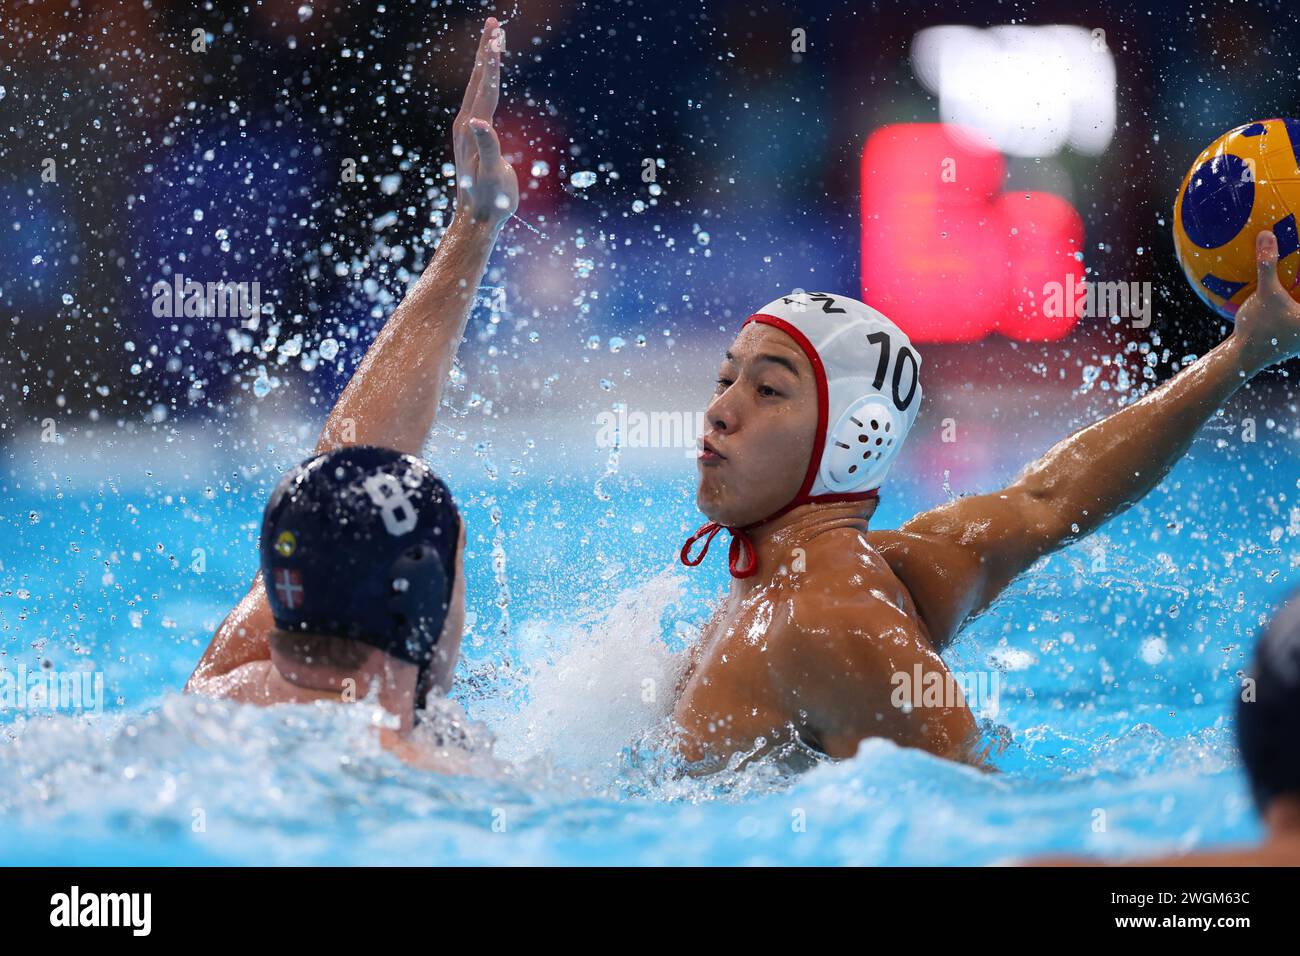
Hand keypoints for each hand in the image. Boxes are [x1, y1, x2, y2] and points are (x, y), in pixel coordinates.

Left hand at [451, 18, 517, 229]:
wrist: (477, 218)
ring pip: (478, 87)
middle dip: (486, 50)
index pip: (484, 88)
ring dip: (486, 62)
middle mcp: (466, 124)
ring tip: (494, 39)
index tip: (496, 37)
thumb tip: (479, 123)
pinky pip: (481, 98)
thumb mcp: (492, 175)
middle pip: (478, 79)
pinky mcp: (472, 135)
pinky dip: (487, 81)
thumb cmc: (490, 200)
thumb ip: (487, 147)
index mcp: (472, 129)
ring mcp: (468, 129)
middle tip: (493, 23)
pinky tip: (490, 77)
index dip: (491, 62)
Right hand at [1232, 230, 1299, 371]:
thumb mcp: (1265, 292)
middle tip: (1295, 278)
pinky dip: (1293, 312)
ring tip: (1291, 291)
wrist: (1243, 359)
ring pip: (1299, 316)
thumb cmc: (1259, 327)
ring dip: (1294, 302)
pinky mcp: (1295, 341)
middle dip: (1298, 287)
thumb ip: (1267, 264)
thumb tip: (1266, 234)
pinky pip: (1295, 322)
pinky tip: (1285, 303)